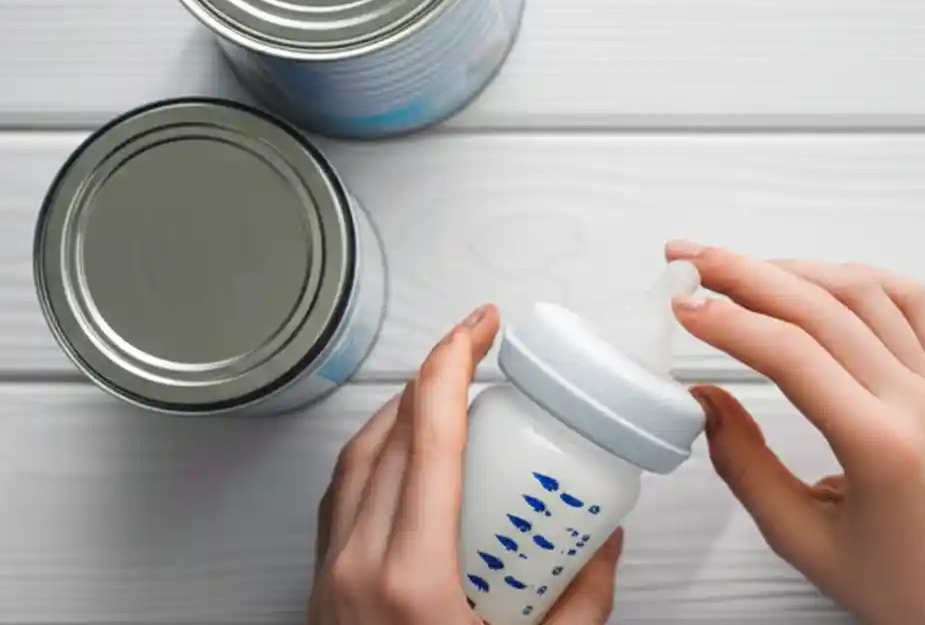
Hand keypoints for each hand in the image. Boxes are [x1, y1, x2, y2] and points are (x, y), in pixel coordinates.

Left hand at [308, 304, 624, 624]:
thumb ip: (579, 604)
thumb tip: (604, 546)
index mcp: (413, 579)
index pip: (431, 437)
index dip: (453, 363)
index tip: (479, 328)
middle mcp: (360, 565)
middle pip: (394, 433)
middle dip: (436, 376)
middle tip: (478, 353)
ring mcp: (332, 572)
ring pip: (358, 455)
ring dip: (402, 409)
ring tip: (443, 394)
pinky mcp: (320, 584)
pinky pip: (342, 491)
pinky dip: (374, 452)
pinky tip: (403, 458)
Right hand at [665, 242, 924, 624]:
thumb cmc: (900, 585)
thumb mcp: (799, 537)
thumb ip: (743, 464)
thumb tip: (704, 400)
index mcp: (882, 448)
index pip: (792, 355)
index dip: (729, 321)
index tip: (683, 306)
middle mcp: (919, 404)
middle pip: (823, 308)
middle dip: (745, 274)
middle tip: (691, 261)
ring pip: (865, 291)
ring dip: (794, 269)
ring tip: (739, 269)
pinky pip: (909, 302)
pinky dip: (856, 278)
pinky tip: (815, 278)